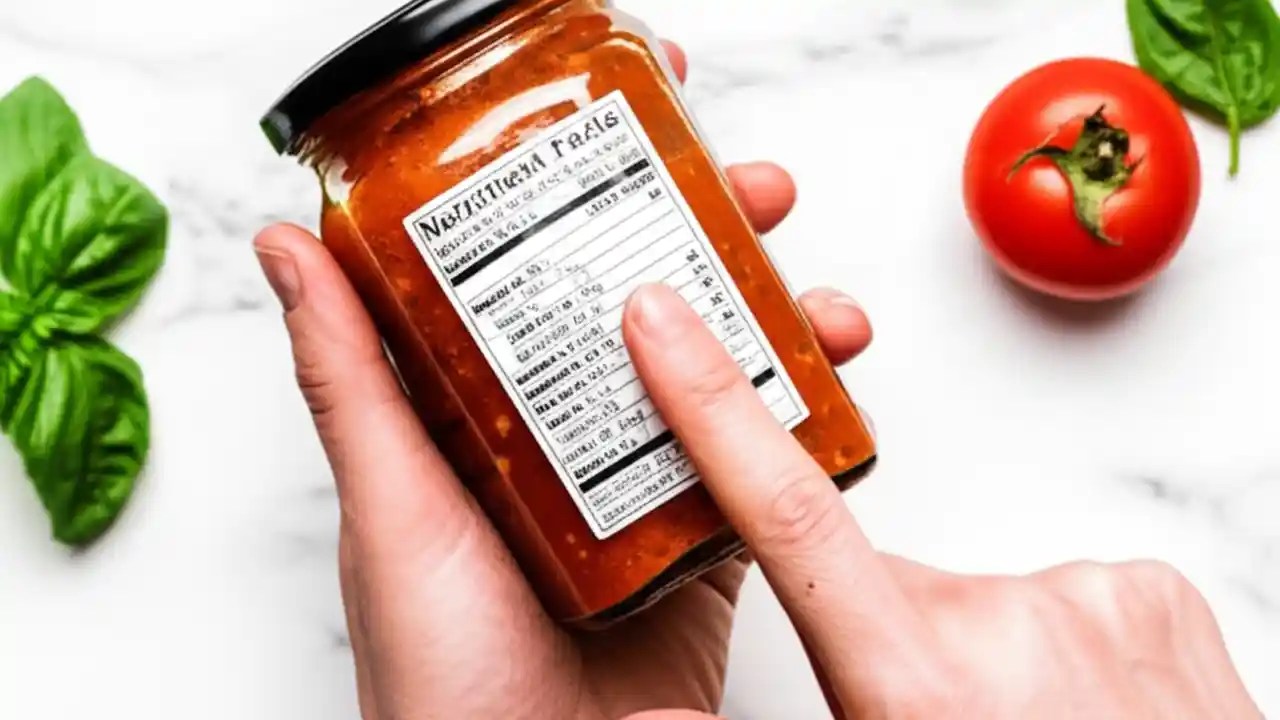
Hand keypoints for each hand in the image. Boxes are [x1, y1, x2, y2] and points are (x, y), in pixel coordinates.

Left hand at [254, 40, 873, 719]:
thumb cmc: (439, 680)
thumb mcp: (392, 512)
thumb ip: (352, 384)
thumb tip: (290, 246)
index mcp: (485, 415)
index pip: (538, 272)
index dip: (589, 192)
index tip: (641, 126)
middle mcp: (564, 442)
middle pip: (646, 310)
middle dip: (709, 237)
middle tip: (756, 190)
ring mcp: (641, 493)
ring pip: (719, 376)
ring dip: (776, 319)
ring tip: (819, 301)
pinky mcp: (706, 550)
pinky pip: (762, 466)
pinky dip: (803, 418)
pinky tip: (833, 381)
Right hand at [619, 284, 1262, 718]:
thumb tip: (649, 709)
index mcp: (912, 687)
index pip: (785, 513)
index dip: (713, 405)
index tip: (664, 319)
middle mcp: (1000, 623)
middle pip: (890, 584)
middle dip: (889, 634)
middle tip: (925, 713)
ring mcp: (1088, 595)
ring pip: (979, 600)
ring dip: (978, 652)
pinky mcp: (1152, 588)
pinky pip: (1061, 597)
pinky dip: (1053, 642)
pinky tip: (1077, 711)